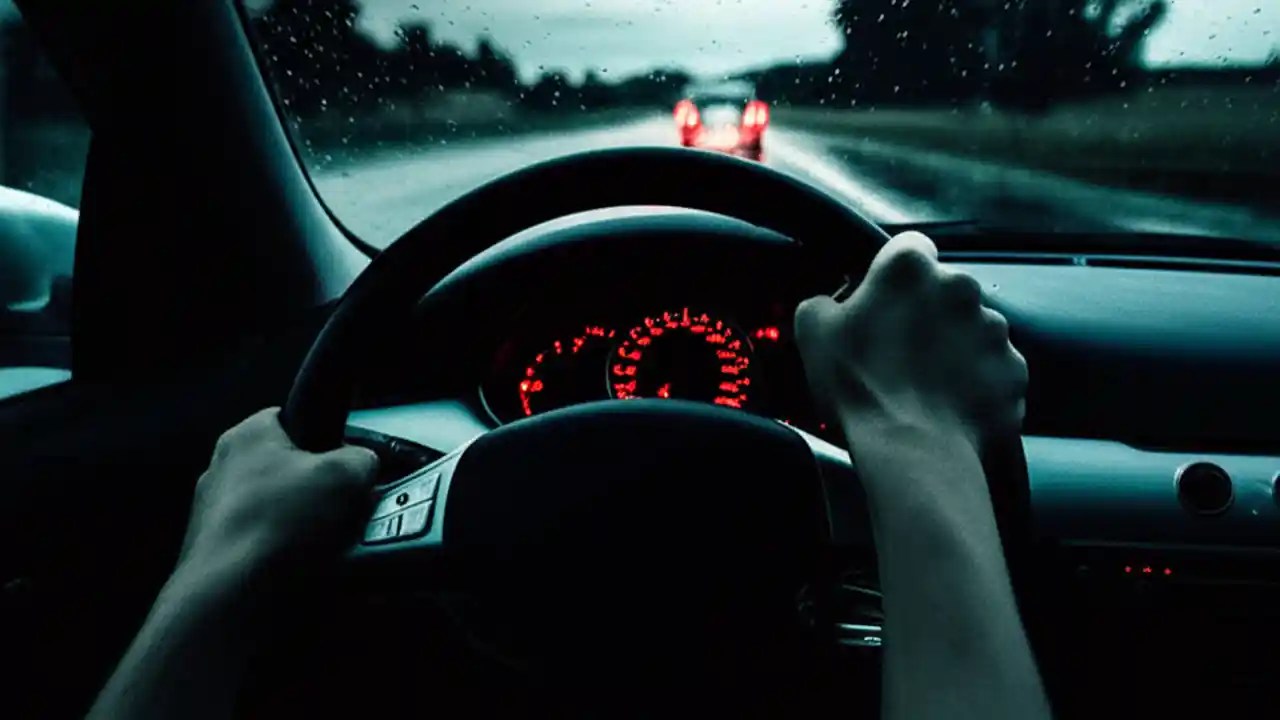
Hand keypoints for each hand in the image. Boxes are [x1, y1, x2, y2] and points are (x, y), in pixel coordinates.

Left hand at [178, 408, 378, 579]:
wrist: (231, 599)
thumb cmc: (277, 527)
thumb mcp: (347, 475)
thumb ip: (362, 458)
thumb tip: (363, 466)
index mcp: (247, 436)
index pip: (293, 419)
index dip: (327, 438)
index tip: (347, 462)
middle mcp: (223, 470)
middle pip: (289, 470)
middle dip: (320, 490)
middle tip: (346, 508)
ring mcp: (215, 515)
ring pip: (279, 512)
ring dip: (305, 527)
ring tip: (327, 545)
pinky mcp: (218, 555)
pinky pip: (266, 548)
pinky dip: (287, 557)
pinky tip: (303, 570)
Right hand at [794, 232, 1026, 451]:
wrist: (911, 448)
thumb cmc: (860, 386)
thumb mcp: (813, 331)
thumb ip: (824, 301)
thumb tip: (831, 305)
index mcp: (911, 268)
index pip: (909, 248)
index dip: (894, 275)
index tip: (883, 301)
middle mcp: (961, 288)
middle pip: (944, 290)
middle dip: (928, 314)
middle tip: (899, 352)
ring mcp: (994, 330)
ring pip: (972, 329)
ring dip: (954, 348)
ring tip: (925, 385)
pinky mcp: (1014, 369)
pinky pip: (994, 369)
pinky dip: (977, 382)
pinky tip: (949, 404)